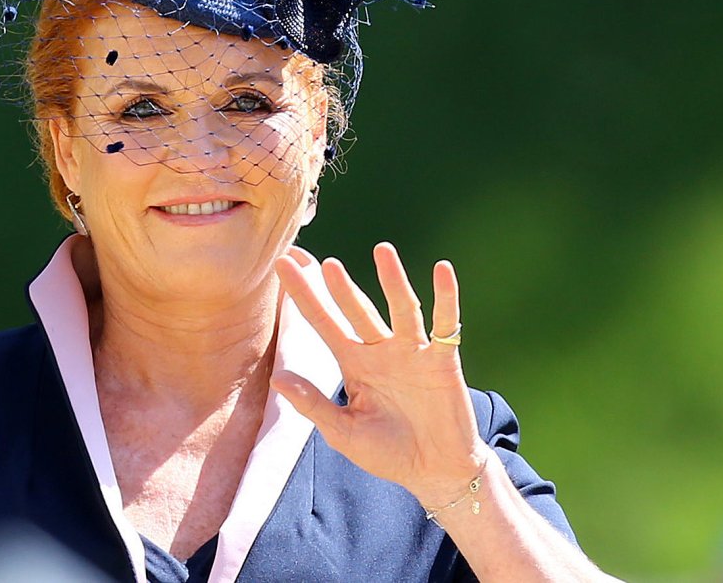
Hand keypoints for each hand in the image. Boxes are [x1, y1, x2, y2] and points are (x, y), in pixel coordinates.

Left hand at [271, 243, 489, 505]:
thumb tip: (276, 377)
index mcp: (352, 363)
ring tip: (383, 250)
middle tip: (323, 262)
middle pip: (357, 311)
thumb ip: (314, 404)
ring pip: (400, 308)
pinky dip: (445, 297)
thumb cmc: (387, 452)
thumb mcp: (344, 432)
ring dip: (392, 280)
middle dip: (341, 288)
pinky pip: (444, 324)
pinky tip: (442, 271)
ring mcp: (412, 351)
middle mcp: (379, 350)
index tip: (281, 265)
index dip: (303, 295)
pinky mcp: (442, 360)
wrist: (434, 471)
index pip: (322, 322)